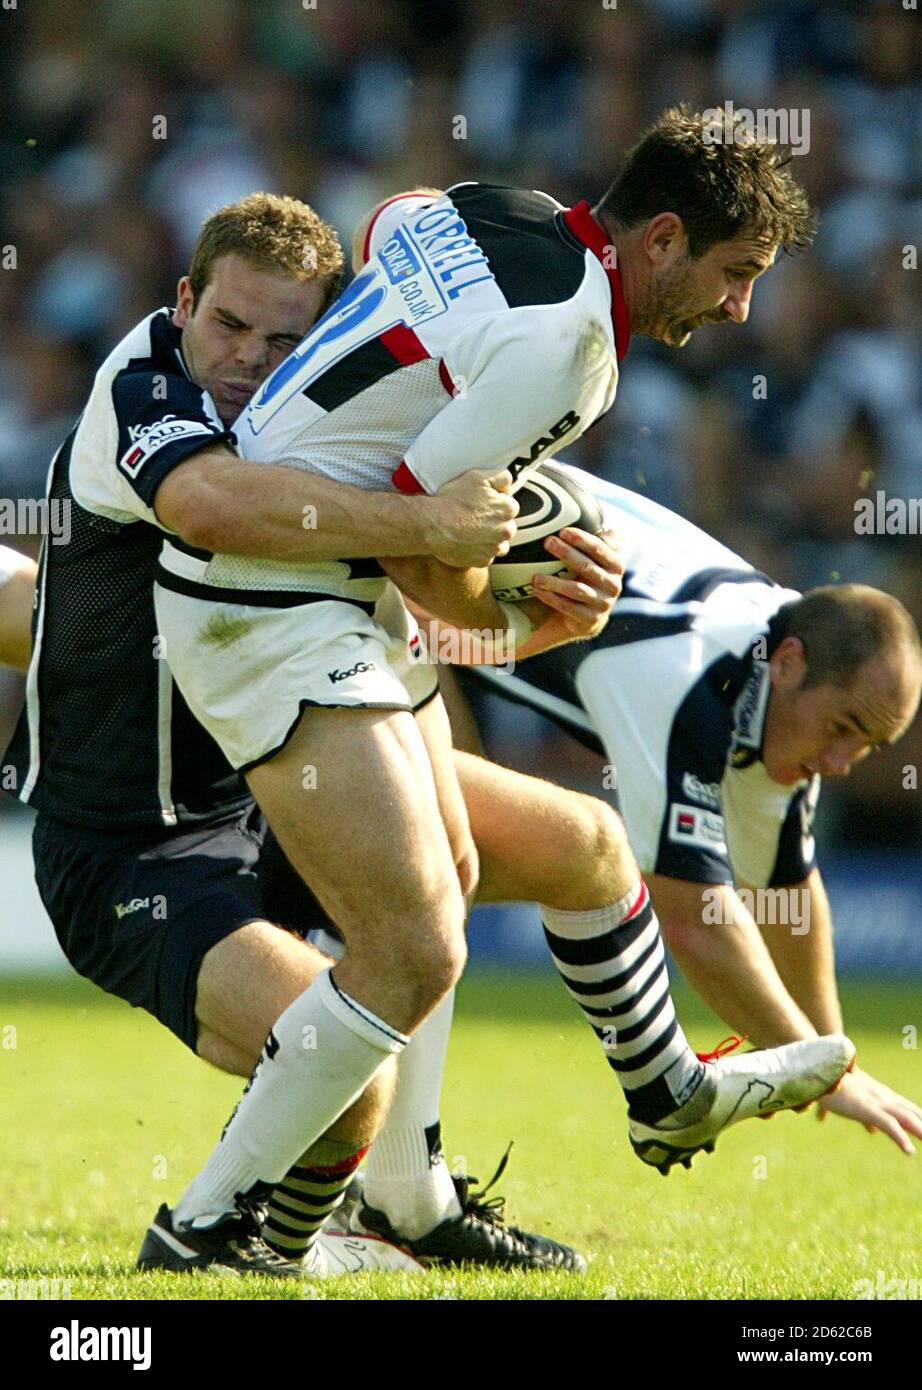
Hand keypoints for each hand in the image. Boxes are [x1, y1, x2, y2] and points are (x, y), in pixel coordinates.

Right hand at [429, 469, 518, 567]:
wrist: (433, 524)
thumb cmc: (454, 499)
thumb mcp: (477, 476)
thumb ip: (500, 477)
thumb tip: (508, 483)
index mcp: (509, 509)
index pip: (509, 505)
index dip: (495, 503)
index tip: (480, 503)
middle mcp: (506, 530)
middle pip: (506, 526)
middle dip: (494, 522)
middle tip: (473, 517)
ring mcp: (494, 548)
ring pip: (498, 543)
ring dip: (489, 538)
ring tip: (470, 531)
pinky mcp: (483, 561)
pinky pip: (485, 556)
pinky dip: (478, 551)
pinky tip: (466, 542)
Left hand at [528, 527, 623, 641]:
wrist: (587, 616)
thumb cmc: (586, 579)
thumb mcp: (595, 560)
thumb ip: (596, 541)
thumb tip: (594, 513)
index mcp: (616, 565)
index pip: (601, 549)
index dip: (583, 539)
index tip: (563, 531)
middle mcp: (613, 584)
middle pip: (588, 567)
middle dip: (567, 554)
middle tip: (547, 543)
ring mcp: (603, 603)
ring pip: (577, 590)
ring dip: (555, 582)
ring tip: (535, 576)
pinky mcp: (591, 619)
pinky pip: (569, 607)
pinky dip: (551, 598)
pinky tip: (537, 590)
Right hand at [815, 1065, 921, 1153]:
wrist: (815, 1068)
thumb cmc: (831, 1084)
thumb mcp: (852, 1103)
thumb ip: (865, 1117)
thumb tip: (873, 1131)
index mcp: (882, 1096)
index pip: (910, 1109)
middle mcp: (883, 1097)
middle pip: (913, 1113)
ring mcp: (876, 1102)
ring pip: (907, 1119)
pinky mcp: (866, 1108)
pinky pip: (889, 1125)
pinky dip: (900, 1138)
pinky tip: (909, 1151)